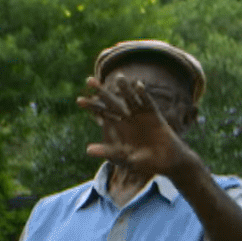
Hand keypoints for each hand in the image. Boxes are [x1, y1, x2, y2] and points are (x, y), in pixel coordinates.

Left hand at [79, 74, 197, 179]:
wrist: (164, 162)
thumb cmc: (142, 161)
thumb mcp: (122, 157)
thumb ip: (107, 151)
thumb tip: (87, 150)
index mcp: (118, 126)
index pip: (102, 113)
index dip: (91, 106)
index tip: (78, 100)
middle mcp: (128, 117)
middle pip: (112, 102)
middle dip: (101, 92)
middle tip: (88, 80)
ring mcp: (141, 115)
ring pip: (130, 99)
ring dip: (124, 88)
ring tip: (118, 77)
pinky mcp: (155, 116)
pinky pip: (148, 103)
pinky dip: (143, 95)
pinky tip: (138, 86)